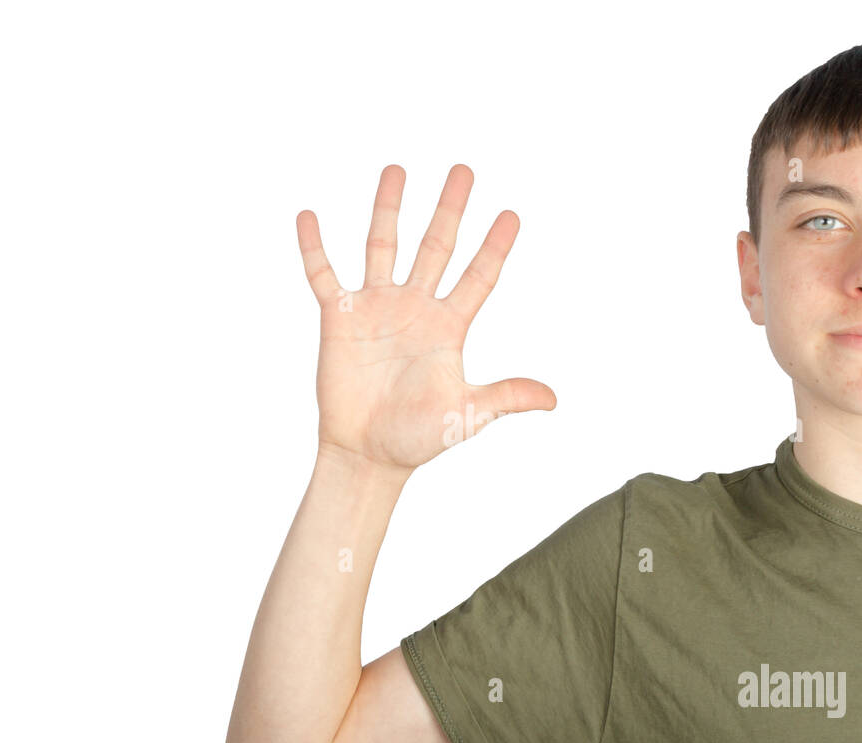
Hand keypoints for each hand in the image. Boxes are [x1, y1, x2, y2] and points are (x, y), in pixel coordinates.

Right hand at [297, 163, 555, 473]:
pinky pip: (323, 274)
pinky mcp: (338, 318)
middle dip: (450, 209)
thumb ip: (505, 397)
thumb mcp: (466, 414)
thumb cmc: (417, 437)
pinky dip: (314, 247)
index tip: (512, 215)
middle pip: (436, 247)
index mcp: (448, 326)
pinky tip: (308, 216)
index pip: (478, 277)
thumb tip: (553, 399)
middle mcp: (414, 307)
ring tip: (397, 169)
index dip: (494, 247)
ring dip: (389, 209)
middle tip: (464, 169)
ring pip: (383, 246)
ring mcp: (375, 308)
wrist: (366, 454)